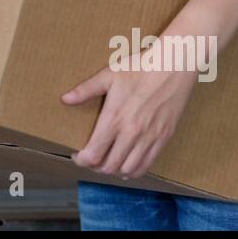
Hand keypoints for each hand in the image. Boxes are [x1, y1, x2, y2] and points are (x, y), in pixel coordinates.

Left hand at [60, 61, 197, 179]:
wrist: (173, 67)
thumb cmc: (139, 68)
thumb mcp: (109, 75)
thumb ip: (85, 90)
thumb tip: (64, 99)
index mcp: (114, 119)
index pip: (94, 154)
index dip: (82, 160)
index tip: (77, 155)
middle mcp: (131, 133)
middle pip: (109, 166)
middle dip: (96, 167)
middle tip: (91, 159)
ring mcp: (149, 138)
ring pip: (128, 170)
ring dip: (115, 171)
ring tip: (108, 162)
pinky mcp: (163, 138)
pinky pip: (147, 165)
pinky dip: (134, 170)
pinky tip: (128, 165)